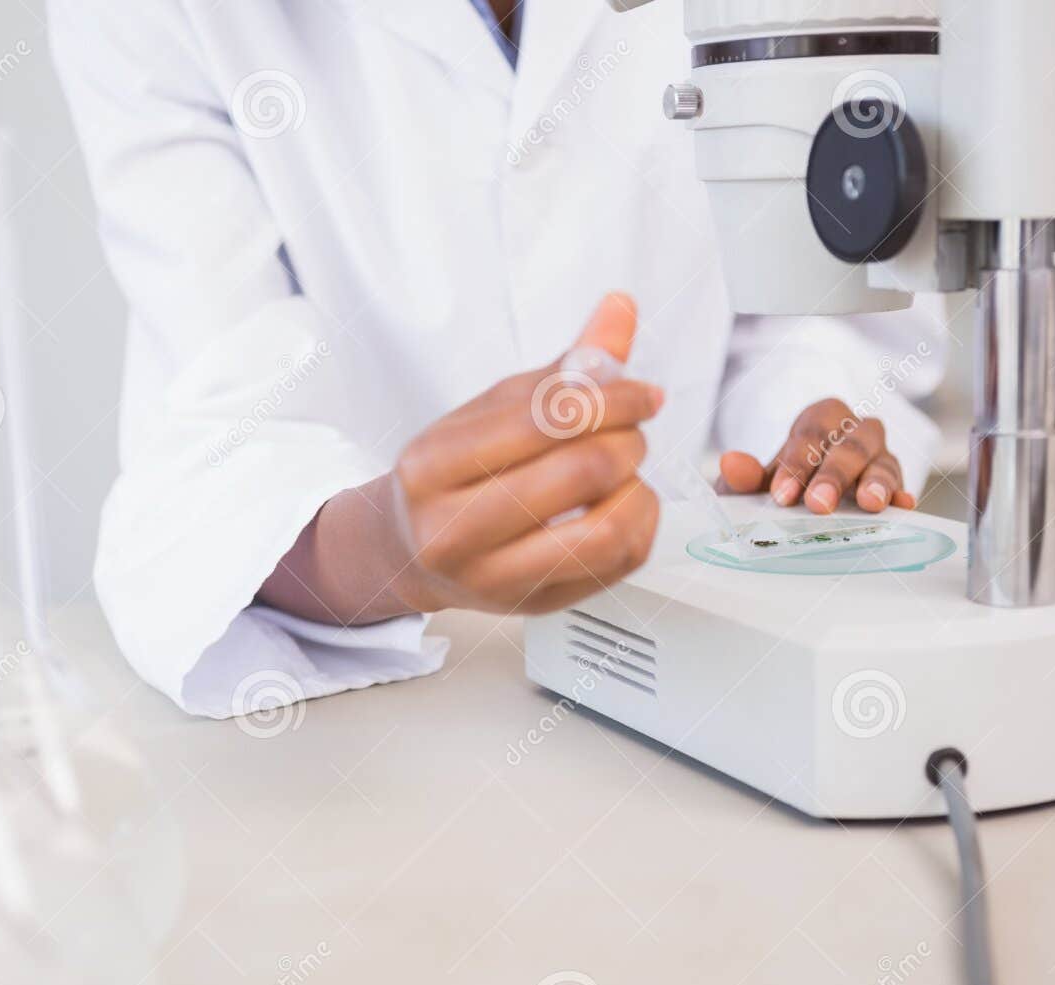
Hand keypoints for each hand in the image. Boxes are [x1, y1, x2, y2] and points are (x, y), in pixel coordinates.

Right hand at [258, 294, 664, 623]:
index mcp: (431, 465)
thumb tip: (621, 308)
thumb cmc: (456, 472)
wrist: (412, 550)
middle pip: (580, 473)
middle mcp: (451, 530)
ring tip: (627, 469)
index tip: (642, 393)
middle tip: (632, 431)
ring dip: (637, 488)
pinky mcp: (533, 606)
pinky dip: (641, 523)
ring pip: (605, 531)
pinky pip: (617, 564)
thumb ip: (562, 368)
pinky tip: (624, 502)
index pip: (544, 419)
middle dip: (627, 440)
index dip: (613, 398)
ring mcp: (492, 579)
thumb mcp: (492, 409)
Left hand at [717, 397, 915, 514]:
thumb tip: (729, 464)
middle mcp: (855, 432)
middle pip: (850, 444)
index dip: (796, 464)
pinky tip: (903, 507)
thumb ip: (746, 474)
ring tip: (869, 504)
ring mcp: (879, 457)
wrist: (809, 494)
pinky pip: (902, 486)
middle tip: (818, 504)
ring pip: (883, 461)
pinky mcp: (894, 484)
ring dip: (876, 482)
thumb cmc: (788, 480)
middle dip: (834, 474)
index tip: (781, 495)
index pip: (811, 434)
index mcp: (821, 419)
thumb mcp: (763, 478)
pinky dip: (901, 495)